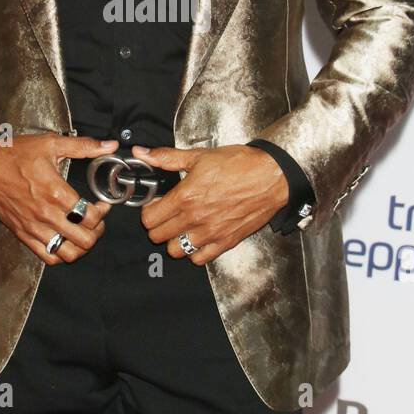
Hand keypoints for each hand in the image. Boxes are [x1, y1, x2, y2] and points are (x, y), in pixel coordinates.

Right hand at [0, 133, 117, 264]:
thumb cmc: (16, 154)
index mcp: (55, 192)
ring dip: (82, 246)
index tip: (102, 205)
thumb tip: (110, 146)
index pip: (89, 216)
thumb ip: (84, 146)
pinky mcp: (23, 234)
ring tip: (83, 232)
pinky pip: (48, 257)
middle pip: (83, 239)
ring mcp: (33, 228)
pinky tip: (65, 241)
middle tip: (96, 220)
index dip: (102, 212)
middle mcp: (45, 214)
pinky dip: (62, 254)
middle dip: (97, 230)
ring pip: (68, 253)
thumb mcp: (51, 144)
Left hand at [133, 143, 288, 263]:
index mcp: (185, 197)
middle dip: (158, 226)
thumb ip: (167, 158)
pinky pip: (199, 259)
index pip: (149, 218)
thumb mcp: (199, 156)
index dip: (148, 211)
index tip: (155, 205)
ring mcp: (211, 233)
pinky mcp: (226, 242)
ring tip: (181, 228)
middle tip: (167, 215)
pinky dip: (195, 252)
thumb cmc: (239, 164)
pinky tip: (198, 238)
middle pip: (158, 237)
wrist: (271, 176)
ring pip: (175, 251)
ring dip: (174, 241)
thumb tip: (142, 153)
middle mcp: (195, 219)